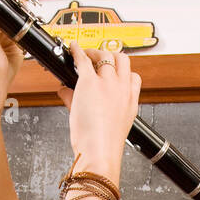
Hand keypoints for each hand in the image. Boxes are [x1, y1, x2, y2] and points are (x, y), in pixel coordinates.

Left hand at [55, 42, 140, 175]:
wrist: (99, 151)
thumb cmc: (101, 145)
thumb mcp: (104, 125)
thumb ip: (84, 104)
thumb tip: (66, 92)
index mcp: (130, 101)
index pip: (133, 77)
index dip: (121, 71)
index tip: (112, 71)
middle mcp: (122, 88)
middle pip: (122, 60)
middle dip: (109, 56)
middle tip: (96, 58)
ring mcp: (108, 83)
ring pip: (105, 56)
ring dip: (94, 52)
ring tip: (84, 54)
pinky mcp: (90, 83)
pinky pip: (83, 60)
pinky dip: (77, 51)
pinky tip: (72, 48)